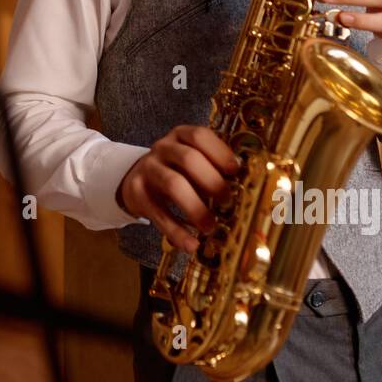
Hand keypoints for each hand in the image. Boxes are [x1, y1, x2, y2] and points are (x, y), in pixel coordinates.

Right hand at [116, 125, 237, 252]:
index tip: (236, 170)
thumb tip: (244, 187)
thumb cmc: (176, 170)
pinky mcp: (137, 193)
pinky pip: (159, 213)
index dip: (220, 152)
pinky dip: (176, 231)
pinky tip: (191, 245)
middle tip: (226, 201)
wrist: (136, 180)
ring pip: (173, 184)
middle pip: (189, 159)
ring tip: (210, 226)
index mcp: (180, 136)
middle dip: (212, 181)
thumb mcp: (191, 161)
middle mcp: (163, 148)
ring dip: (196, 207)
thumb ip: (213, 167)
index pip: (199, 136)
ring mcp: (148, 169)